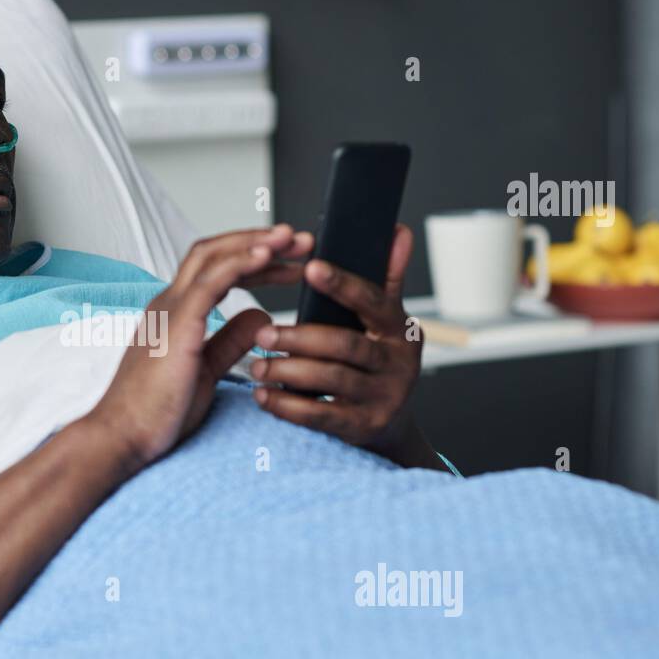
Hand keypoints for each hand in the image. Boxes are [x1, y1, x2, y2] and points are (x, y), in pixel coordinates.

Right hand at [86, 224, 312, 468]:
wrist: (122, 437)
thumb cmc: (155, 412)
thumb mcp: (206, 371)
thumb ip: (230, 341)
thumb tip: (261, 317)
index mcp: (176, 313)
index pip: (218, 270)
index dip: (255, 260)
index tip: (291, 261)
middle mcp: (170, 302)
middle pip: (216, 253)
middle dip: (261, 241)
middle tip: (302, 240)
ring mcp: (171, 310)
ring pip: (213, 257)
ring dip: (256, 243)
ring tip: (293, 239)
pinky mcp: (177, 325)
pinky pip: (209, 283)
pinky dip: (239, 264)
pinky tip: (266, 256)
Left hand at [248, 224, 438, 467]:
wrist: (390, 423)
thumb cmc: (378, 363)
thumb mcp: (387, 322)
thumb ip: (386, 278)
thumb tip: (397, 232)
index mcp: (400, 328)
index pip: (372, 301)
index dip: (343, 285)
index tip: (311, 268)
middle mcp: (398, 363)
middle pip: (345, 344)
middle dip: (300, 338)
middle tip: (262, 334)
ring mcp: (384, 397)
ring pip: (331, 379)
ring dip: (289, 371)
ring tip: (258, 366)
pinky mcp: (364, 427)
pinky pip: (322, 415)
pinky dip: (288, 406)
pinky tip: (263, 396)